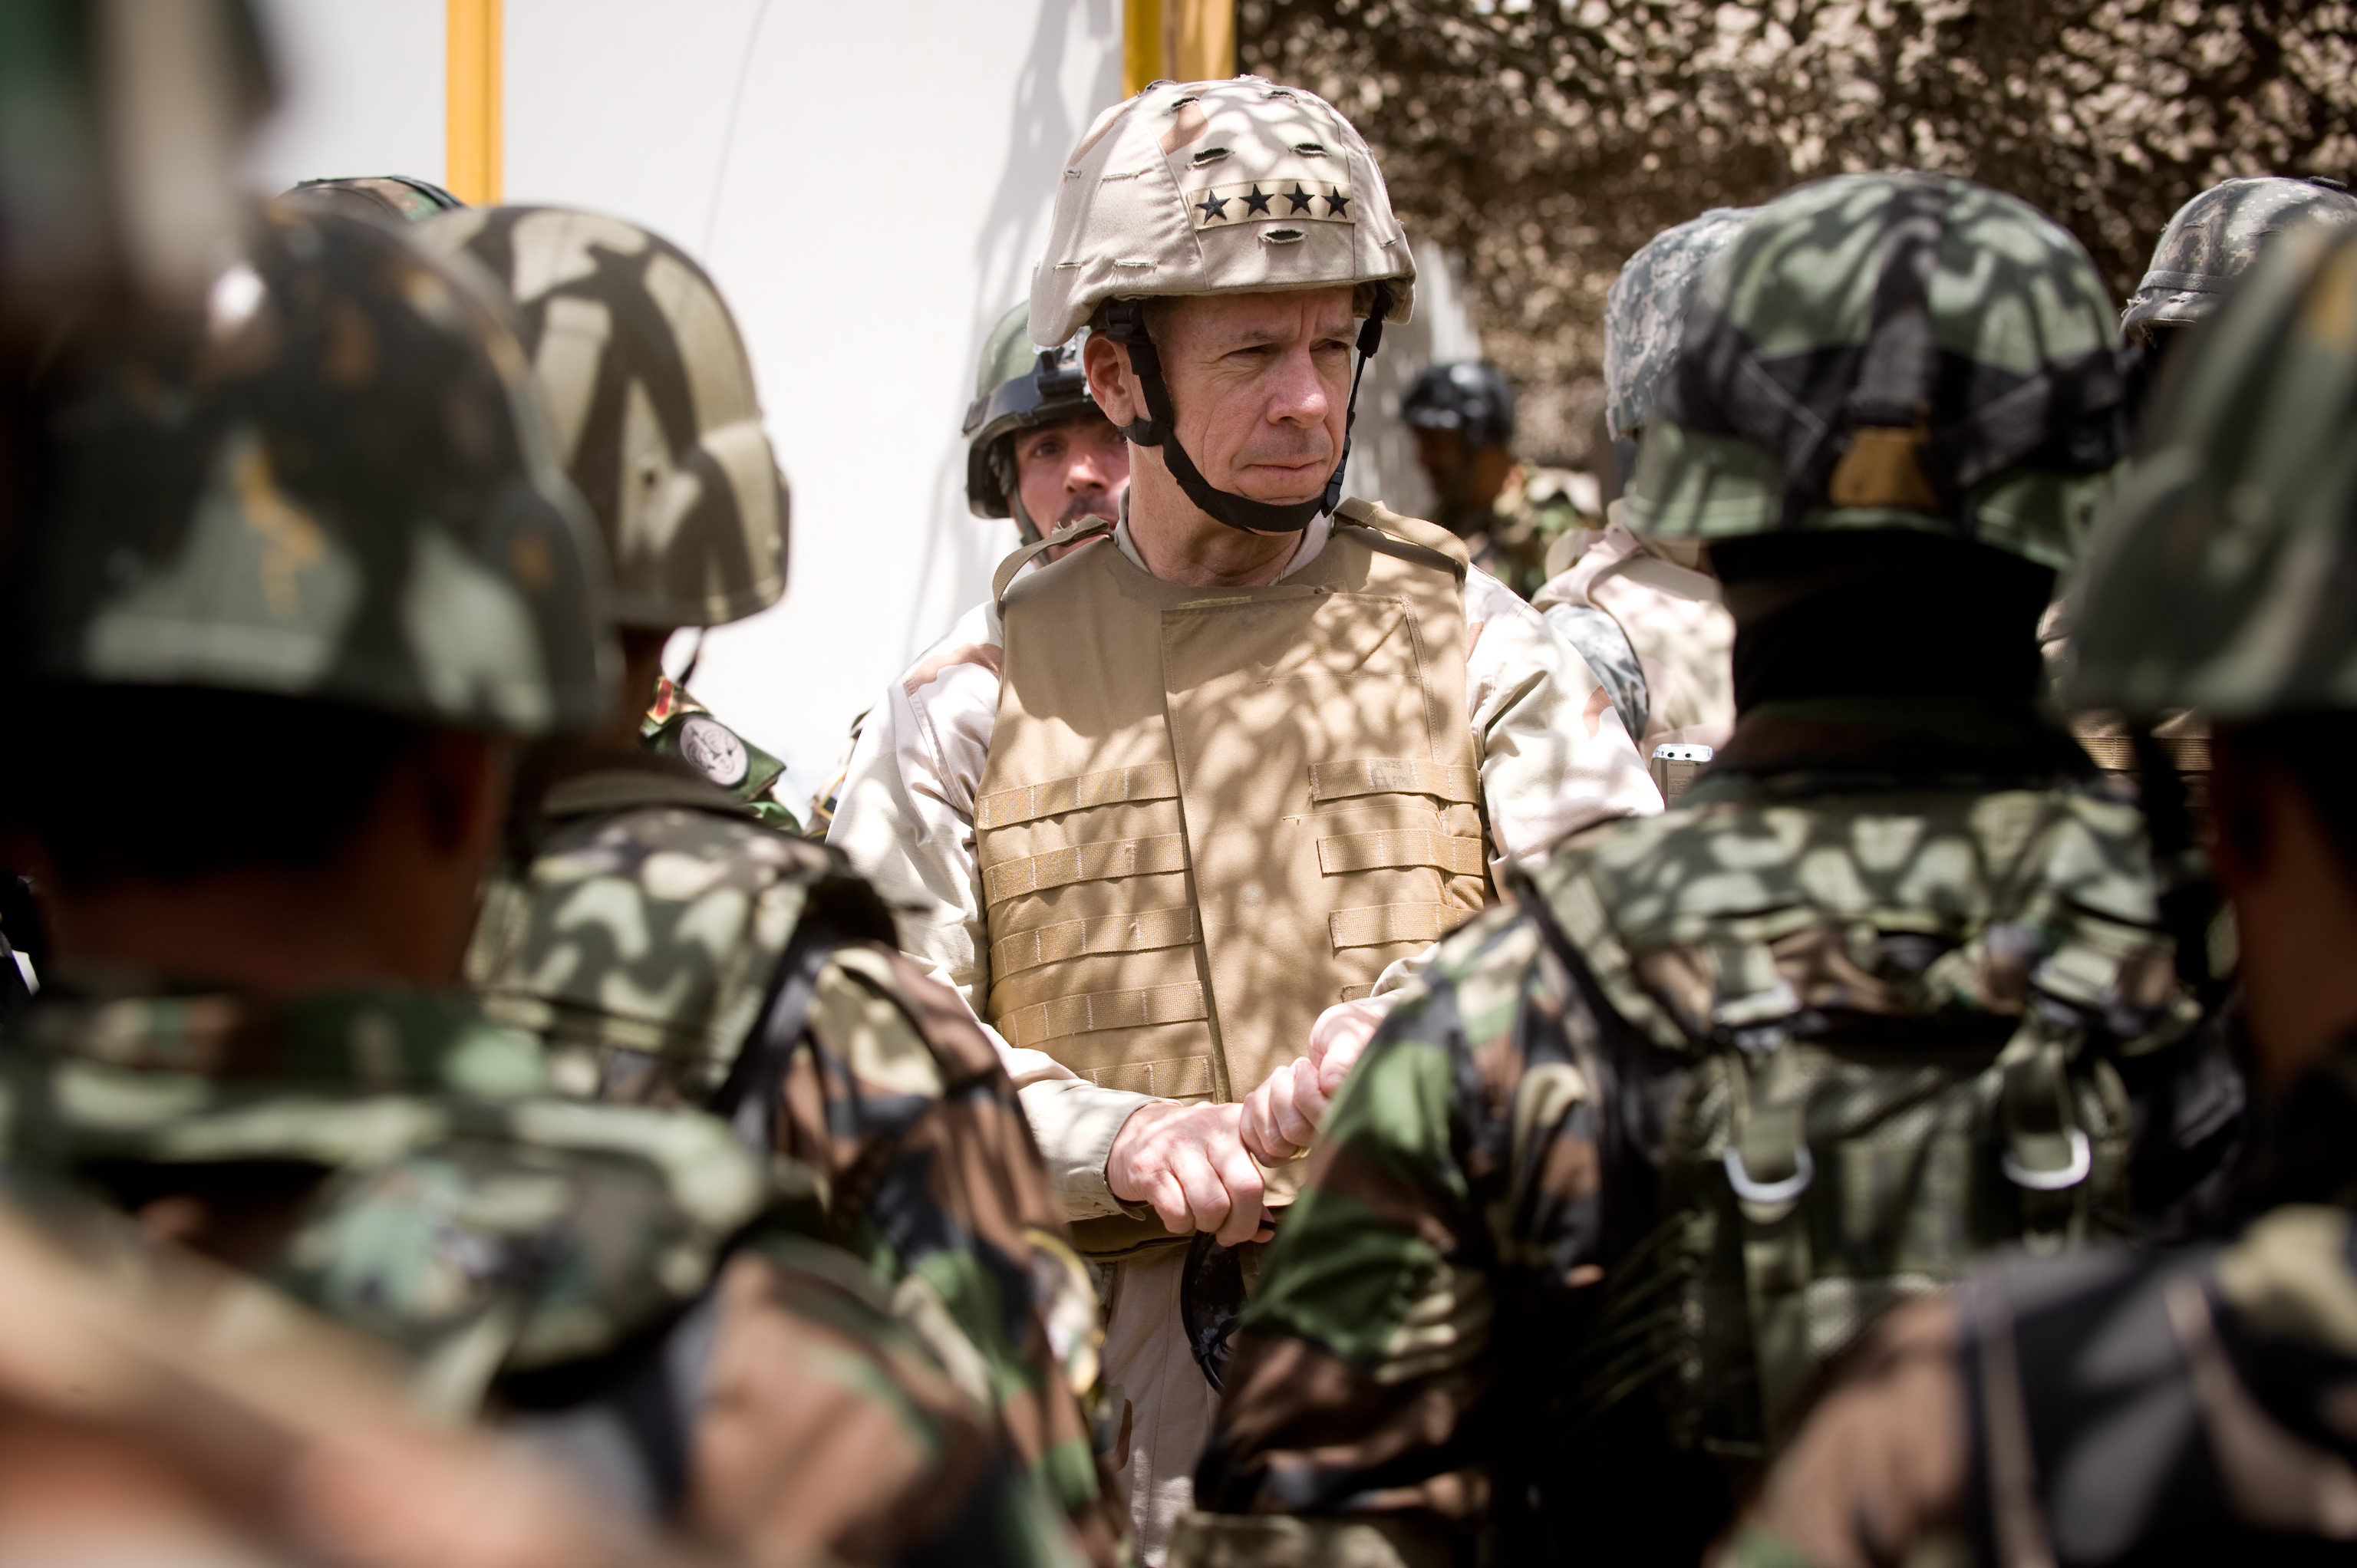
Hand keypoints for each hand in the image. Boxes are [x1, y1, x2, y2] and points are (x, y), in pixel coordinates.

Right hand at [1106, 1100, 1270, 1245]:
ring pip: (1213, 1206)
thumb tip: (1267, 1231)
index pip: (1269, 1163)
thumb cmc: (1189, 1151)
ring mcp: (1178, 1146)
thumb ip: (1248, 1190)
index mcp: (1236, 1123)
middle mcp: (1211, 1128)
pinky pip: (1178, 1213)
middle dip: (1240, 1226)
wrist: (1131, 1133)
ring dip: (1207, 1225)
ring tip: (1198, 1217)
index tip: (1247, 1212)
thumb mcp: (1223, 1155)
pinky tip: (1176, 1213)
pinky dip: (1179, 1224)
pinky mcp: (1150, 1168)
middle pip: (1246, 1188)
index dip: (1261, 1203)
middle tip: (1228, 1234)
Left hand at [1239, 998, 1391, 1162]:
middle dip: (1283, 1092)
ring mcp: (1310, 1141)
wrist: (1340, 1036)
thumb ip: (1343, 1059)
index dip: (1306, 1089)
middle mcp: (1334, 1136)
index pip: (1319, 1120)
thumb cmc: (1348, 1034)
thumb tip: (1331, 1085)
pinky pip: (1259, 1148)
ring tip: (1282, 1078)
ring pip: (1273, 1141)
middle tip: (1295, 1070)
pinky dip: (1251, 1118)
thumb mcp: (1348, 1037)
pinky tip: (1259, 1096)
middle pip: (1292, 1132)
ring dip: (1266, 1100)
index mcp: (1353, 1116)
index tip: (1309, 1066)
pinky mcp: (1286, 1141)